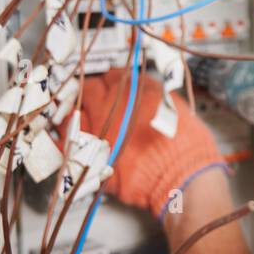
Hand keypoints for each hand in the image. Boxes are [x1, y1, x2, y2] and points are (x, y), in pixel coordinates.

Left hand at [75, 68, 226, 217]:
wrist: (182, 177)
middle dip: (94, 92)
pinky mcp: (93, 158)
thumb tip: (139, 86)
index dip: (114, 80)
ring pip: (73, 116)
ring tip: (82, 118)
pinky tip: (72, 141)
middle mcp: (107, 109)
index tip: (115, 84)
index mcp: (128, 92)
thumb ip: (150, 91)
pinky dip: (68, 142)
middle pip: (89, 90)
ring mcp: (96, 134)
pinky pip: (69, 146)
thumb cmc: (184, 144)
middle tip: (99, 98)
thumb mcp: (172, 105)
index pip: (112, 75)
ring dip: (77, 114)